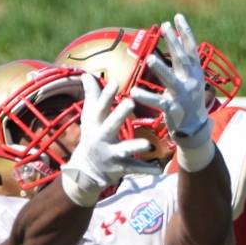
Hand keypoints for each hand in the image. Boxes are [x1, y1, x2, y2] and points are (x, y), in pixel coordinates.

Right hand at [60, 73, 161, 205]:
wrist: (87, 170)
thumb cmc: (93, 135)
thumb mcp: (90, 117)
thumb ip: (92, 95)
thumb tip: (87, 74)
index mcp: (96, 123)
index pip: (100, 107)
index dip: (106, 95)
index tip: (115, 82)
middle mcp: (102, 138)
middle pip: (111, 125)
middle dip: (119, 115)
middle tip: (131, 102)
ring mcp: (112, 154)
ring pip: (125, 149)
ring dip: (135, 146)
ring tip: (148, 144)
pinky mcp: (122, 167)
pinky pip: (135, 168)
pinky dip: (146, 169)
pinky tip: (158, 168)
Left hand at [130, 15, 211, 145]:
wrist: (195, 126)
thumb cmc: (190, 98)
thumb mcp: (192, 78)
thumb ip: (185, 62)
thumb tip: (178, 38)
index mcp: (195, 73)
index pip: (191, 49)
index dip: (186, 33)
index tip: (178, 17)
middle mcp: (190, 82)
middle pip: (181, 59)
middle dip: (173, 42)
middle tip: (164, 27)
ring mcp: (182, 95)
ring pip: (170, 80)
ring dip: (161, 68)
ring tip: (150, 58)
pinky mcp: (172, 109)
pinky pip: (158, 102)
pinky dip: (146, 96)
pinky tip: (134, 91)